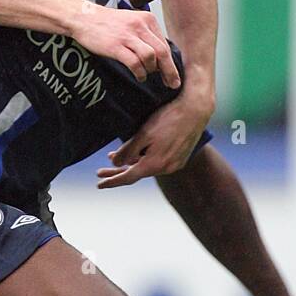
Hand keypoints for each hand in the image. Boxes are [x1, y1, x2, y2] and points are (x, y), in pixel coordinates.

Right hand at [71, 4, 180, 88]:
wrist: (83, 17)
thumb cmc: (106, 23)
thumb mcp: (131, 22)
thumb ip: (145, 36)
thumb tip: (158, 58)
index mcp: (147, 19)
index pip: (165, 44)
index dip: (170, 62)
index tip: (172, 74)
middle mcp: (140, 26)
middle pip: (162, 52)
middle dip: (169, 70)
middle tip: (172, 83)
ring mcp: (127, 36)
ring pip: (150, 57)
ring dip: (151, 70)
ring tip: (146, 75)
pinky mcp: (115, 46)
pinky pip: (134, 63)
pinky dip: (139, 72)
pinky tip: (139, 76)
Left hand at [97, 88, 211, 189]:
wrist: (196, 110)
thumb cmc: (168, 118)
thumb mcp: (143, 133)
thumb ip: (128, 151)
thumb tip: (114, 163)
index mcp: (154, 164)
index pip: (128, 177)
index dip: (112, 181)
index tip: (99, 184)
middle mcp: (165, 168)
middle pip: (136, 174)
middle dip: (117, 173)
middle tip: (100, 172)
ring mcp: (174, 164)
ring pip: (147, 167)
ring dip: (131, 164)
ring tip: (114, 158)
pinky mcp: (179, 158)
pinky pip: (157, 163)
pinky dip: (144, 160)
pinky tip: (136, 154)